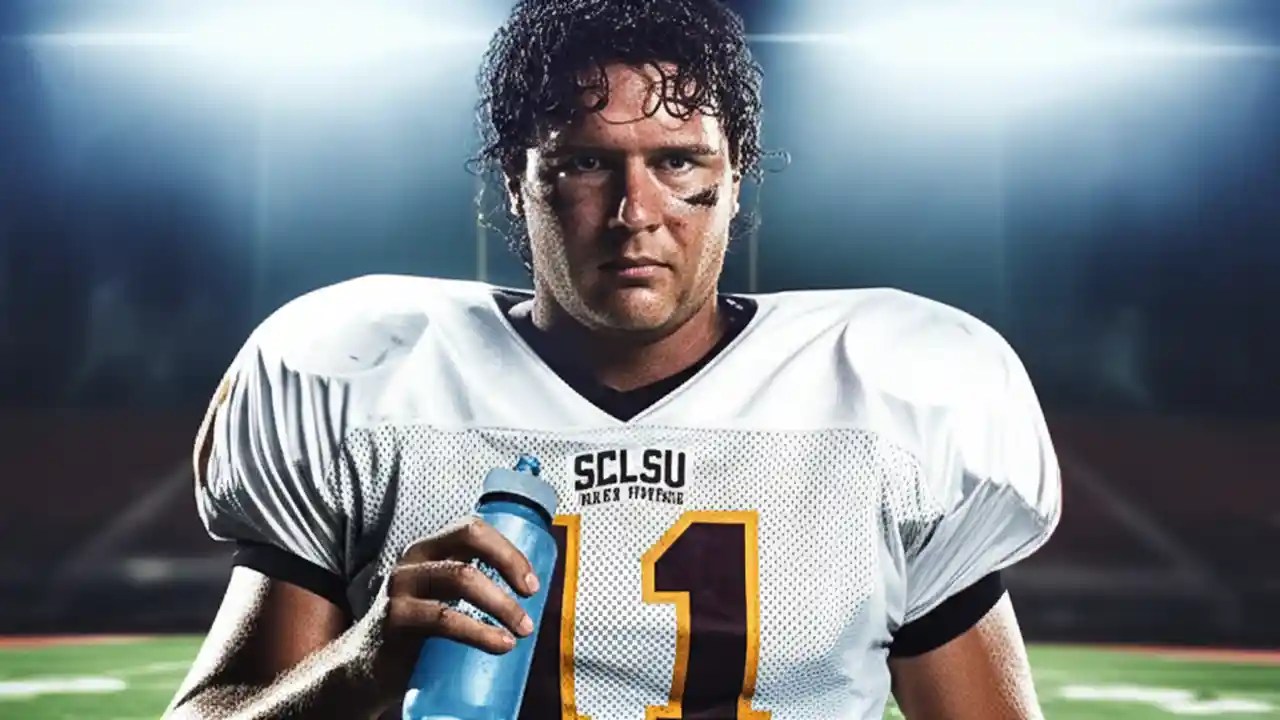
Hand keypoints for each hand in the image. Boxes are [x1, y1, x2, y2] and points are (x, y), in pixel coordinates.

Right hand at [357, 516, 539, 699]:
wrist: (364, 670)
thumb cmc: (415, 633)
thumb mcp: (441, 600)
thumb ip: (472, 590)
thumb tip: (529, 599)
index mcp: (429, 550)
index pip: (473, 529)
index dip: (508, 549)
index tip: (531, 582)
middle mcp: (413, 559)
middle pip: (469, 538)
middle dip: (508, 562)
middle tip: (531, 596)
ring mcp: (401, 586)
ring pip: (462, 577)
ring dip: (501, 603)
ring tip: (521, 630)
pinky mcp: (395, 618)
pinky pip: (445, 618)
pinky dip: (480, 632)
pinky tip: (500, 644)